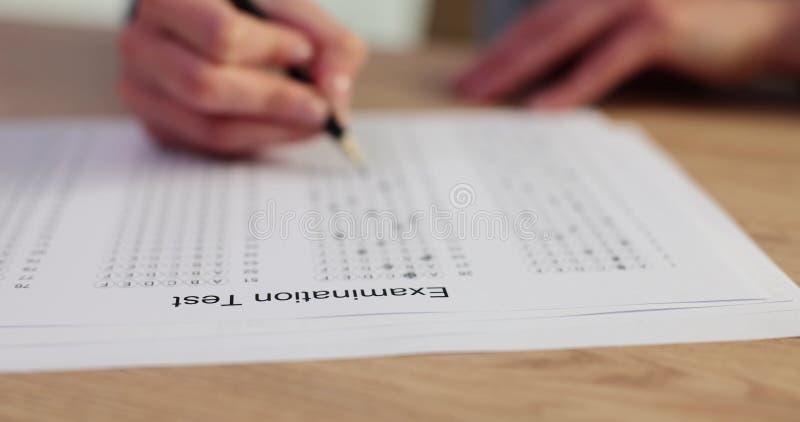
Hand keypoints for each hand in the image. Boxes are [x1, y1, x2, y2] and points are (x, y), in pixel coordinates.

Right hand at [119, 0, 366, 154]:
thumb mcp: (290, 7)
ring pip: (207, 125)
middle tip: (319, 107)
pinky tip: (284, 127)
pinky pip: (207, 145)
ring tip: (311, 120)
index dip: (270, 49)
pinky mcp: (154, 122)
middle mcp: (140, 38)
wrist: (201, 21)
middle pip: (205, 85)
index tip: (304, 52)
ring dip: (271, 129)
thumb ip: (327, 41)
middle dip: (274, 100)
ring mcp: (139, 84)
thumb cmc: (253, 10)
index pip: (220, 34)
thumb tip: (334, 97)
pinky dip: (256, 140)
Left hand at [455, 0, 798, 108]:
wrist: (770, 18)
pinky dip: (569, 87)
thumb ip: (601, 42)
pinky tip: (540, 111)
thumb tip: (560, 77)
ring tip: (482, 96)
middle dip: (497, 59)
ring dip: (515, 69)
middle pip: (539, 26)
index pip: (542, 19)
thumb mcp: (643, 29)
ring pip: (559, 37)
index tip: (475, 74)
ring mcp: (634, 2)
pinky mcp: (659, 27)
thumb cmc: (707, 26)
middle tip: (462, 88)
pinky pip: (603, 62)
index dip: (505, 46)